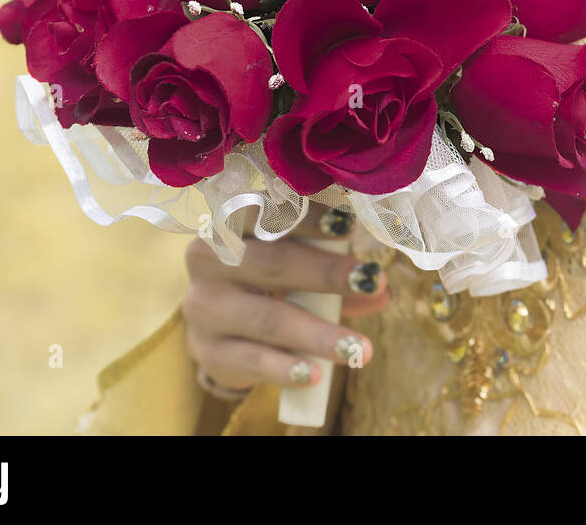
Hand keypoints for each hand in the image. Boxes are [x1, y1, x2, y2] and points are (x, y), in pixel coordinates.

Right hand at [182, 203, 390, 393]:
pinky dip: (287, 368)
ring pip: (268, 318)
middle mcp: (208, 260)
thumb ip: (335, 269)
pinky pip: (252, 360)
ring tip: (360, 348)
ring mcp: (203, 308)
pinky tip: (316, 374)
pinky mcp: (207, 352)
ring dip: (319, 334)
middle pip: (273, 263)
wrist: (219, 328)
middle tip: (372, 281)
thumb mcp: (297, 265)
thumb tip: (381, 289)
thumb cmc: (268, 281)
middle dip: (327, 273)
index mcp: (230, 223)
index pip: (265, 211)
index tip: (348, 225)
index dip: (306, 216)